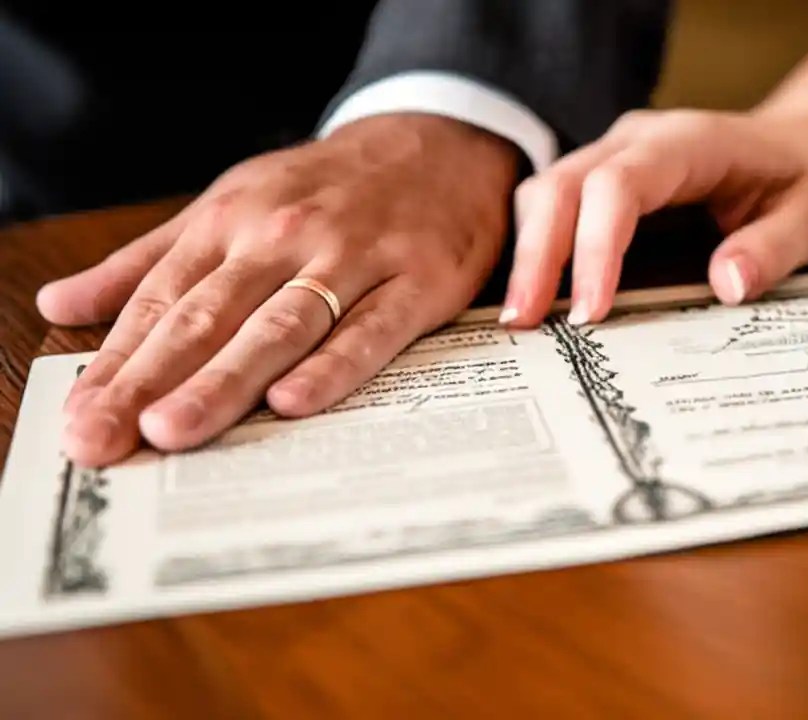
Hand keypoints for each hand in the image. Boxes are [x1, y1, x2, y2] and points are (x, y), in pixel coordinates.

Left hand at [38, 114, 518, 464]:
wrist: (440, 140)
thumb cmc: (330, 186)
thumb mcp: (233, 203)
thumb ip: (150, 260)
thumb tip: (62, 304)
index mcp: (231, 221)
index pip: (161, 301)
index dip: (117, 363)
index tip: (81, 419)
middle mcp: (283, 236)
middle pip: (209, 318)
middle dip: (150, 382)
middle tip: (103, 439)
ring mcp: (353, 258)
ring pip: (280, 326)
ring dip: (224, 380)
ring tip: (173, 431)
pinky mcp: (418, 281)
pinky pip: (371, 330)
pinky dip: (332, 365)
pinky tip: (292, 402)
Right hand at [497, 110, 807, 326]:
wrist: (796, 144)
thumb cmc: (801, 181)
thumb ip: (773, 248)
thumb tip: (728, 285)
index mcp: (689, 142)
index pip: (621, 185)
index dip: (598, 246)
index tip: (592, 312)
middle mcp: (637, 139)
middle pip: (564, 184)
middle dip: (539, 254)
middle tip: (523, 321)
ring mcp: (611, 153)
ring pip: (545, 191)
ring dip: (528, 252)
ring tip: (521, 318)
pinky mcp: (598, 175)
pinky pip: (551, 204)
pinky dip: (536, 247)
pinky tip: (534, 295)